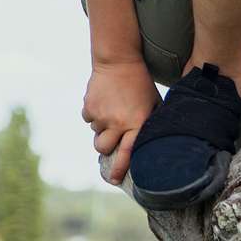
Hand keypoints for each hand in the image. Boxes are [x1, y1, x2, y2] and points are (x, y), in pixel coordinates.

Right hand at [82, 59, 160, 185]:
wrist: (118, 60)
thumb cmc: (140, 83)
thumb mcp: (153, 103)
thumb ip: (151, 125)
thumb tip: (153, 146)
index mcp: (137, 122)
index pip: (128, 153)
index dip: (120, 169)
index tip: (115, 180)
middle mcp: (118, 121)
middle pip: (104, 148)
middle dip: (106, 147)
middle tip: (111, 137)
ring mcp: (102, 114)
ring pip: (96, 133)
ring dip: (101, 128)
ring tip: (111, 111)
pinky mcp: (89, 106)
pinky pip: (88, 118)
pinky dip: (93, 114)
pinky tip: (103, 102)